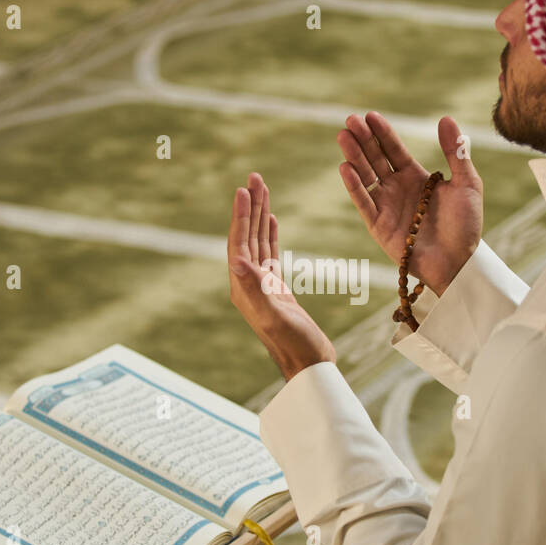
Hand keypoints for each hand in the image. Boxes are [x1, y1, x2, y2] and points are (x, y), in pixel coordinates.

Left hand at [227, 172, 336, 381]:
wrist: (309, 367)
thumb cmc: (294, 345)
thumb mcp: (274, 316)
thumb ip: (255, 288)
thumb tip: (236, 261)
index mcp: (244, 288)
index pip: (240, 244)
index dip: (241, 216)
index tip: (243, 189)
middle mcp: (249, 284)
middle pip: (248, 237)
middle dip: (251, 206)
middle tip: (254, 177)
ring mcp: (263, 286)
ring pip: (260, 242)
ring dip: (261, 215)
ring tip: (263, 188)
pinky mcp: (278, 290)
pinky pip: (271, 255)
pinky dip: (271, 235)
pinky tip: (273, 221)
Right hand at [337, 112, 482, 295]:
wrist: (459, 261)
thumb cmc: (466, 224)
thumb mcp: (467, 183)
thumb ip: (456, 153)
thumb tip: (445, 118)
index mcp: (415, 177)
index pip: (394, 150)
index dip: (382, 133)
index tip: (370, 116)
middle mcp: (397, 189)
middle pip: (375, 159)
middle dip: (363, 139)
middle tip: (350, 120)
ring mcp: (386, 206)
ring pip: (366, 176)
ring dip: (354, 157)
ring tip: (344, 137)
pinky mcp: (378, 226)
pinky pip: (364, 202)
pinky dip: (354, 186)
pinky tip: (346, 167)